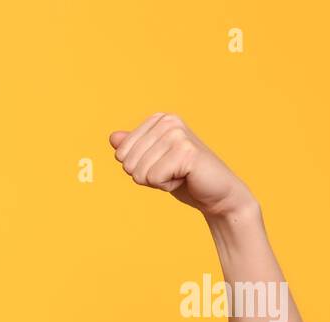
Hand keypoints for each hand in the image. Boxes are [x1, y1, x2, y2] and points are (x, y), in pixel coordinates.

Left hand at [109, 113, 252, 217]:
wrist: (216, 193)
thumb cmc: (183, 177)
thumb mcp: (153, 161)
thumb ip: (134, 148)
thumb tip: (112, 137)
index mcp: (158, 119)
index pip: (121, 153)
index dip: (138, 168)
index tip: (162, 165)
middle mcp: (168, 121)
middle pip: (128, 163)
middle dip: (146, 176)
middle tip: (171, 172)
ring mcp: (178, 134)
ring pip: (139, 172)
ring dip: (158, 181)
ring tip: (179, 174)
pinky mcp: (185, 151)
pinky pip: (154, 178)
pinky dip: (167, 185)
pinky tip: (185, 178)